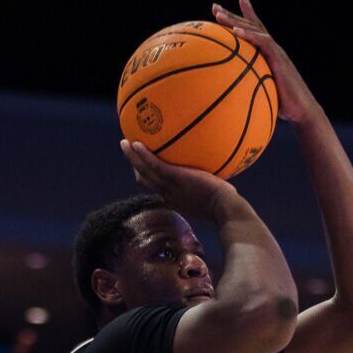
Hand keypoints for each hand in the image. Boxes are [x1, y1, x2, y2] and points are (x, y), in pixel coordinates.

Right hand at [120, 138, 238, 220]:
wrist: (226, 209)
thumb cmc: (227, 207)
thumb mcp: (215, 200)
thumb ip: (211, 189)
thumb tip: (220, 180)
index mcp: (177, 201)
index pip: (158, 189)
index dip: (148, 179)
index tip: (144, 170)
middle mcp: (170, 195)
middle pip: (146, 181)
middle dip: (136, 167)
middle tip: (129, 152)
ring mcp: (172, 187)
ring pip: (145, 172)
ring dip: (133, 158)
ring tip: (124, 143)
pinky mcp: (176, 178)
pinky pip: (155, 165)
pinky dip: (144, 156)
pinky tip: (136, 143)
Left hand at [211, 0, 320, 124]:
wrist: (301, 110)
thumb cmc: (284, 106)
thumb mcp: (264, 93)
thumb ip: (251, 87)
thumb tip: (232, 95)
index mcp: (267, 54)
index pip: (253, 32)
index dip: (240, 18)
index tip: (221, 11)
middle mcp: (271, 49)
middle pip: (250, 26)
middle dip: (232, 15)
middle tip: (214, 7)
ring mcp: (276, 51)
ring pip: (254, 30)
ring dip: (235, 21)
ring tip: (218, 15)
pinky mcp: (279, 58)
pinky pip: (262, 42)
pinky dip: (249, 35)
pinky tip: (235, 31)